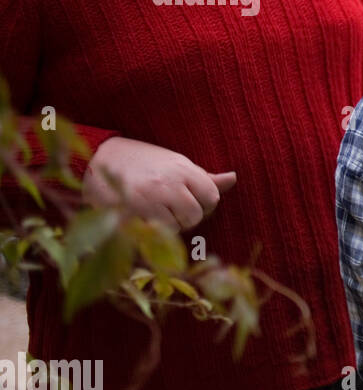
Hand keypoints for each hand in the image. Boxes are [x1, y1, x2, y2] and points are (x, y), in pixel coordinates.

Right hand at [83, 137, 236, 231]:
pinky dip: (149, 229)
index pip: (212, 197)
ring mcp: (148, 198)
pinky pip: (151, 233)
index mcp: (183, 169)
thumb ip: (205, 178)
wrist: (102, 156)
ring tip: (153, 209)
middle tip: (171, 208)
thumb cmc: (146, 162)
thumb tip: (233, 178)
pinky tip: (140, 215)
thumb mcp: (177, 164)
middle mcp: (168, 183)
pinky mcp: (129, 211)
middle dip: (187, 218)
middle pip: (195, 216)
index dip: (205, 204)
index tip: (191, 200)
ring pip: (174, 227)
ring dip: (167, 225)